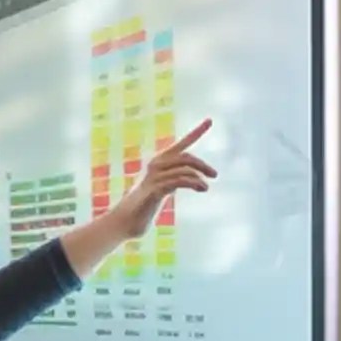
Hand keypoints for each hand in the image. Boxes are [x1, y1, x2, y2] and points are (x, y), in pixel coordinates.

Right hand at [110, 119, 217, 238]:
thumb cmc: (144, 206)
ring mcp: (154, 177)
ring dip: (199, 177)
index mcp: (159, 163)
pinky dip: (193, 183)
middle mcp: (156, 165)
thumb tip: (195, 180)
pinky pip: (179, 180)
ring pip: (184, 168)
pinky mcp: (155, 189)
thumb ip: (175, 180)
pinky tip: (201, 188)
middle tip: (214, 174)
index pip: (181, 144)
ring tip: (205, 188)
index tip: (210, 120)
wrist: (125, 221)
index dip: (196, 132)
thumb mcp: (163, 189)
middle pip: (185, 157)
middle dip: (202, 165)